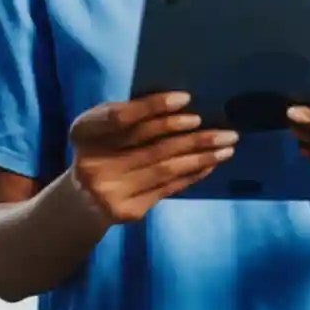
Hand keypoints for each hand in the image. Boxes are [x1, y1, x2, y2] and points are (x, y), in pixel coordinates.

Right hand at [67, 92, 237, 224]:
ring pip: (165, 169)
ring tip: (227, 146)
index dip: (153, 107)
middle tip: (224, 130)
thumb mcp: (102, 127)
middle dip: (191, 136)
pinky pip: (168, 188)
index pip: (121, 117)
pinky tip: (210, 163)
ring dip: (200, 157)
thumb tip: (181, 106)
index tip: (186, 99)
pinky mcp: (127, 210)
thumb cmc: (100, 150)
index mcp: (83, 132)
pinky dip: (192, 174)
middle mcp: (92, 163)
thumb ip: (128, 116)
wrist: (82, 199)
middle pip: (151, 146)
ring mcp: (110, 191)